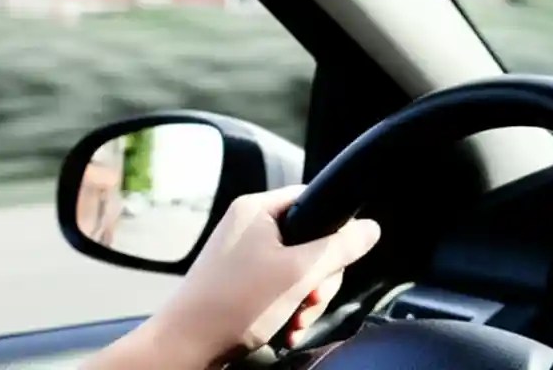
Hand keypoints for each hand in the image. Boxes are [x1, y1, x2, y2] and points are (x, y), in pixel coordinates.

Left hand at [87, 186, 380, 369]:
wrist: (182, 351)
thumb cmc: (232, 307)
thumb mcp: (299, 274)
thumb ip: (340, 247)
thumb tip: (370, 229)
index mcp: (257, 209)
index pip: (314, 200)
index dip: (334, 230)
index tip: (336, 260)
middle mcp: (249, 227)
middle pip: (312, 240)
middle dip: (320, 278)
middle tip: (311, 300)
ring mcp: (243, 256)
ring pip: (299, 269)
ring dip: (307, 300)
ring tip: (296, 322)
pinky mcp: (239, 283)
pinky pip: (280, 287)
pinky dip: (288, 309)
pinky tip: (286, 330)